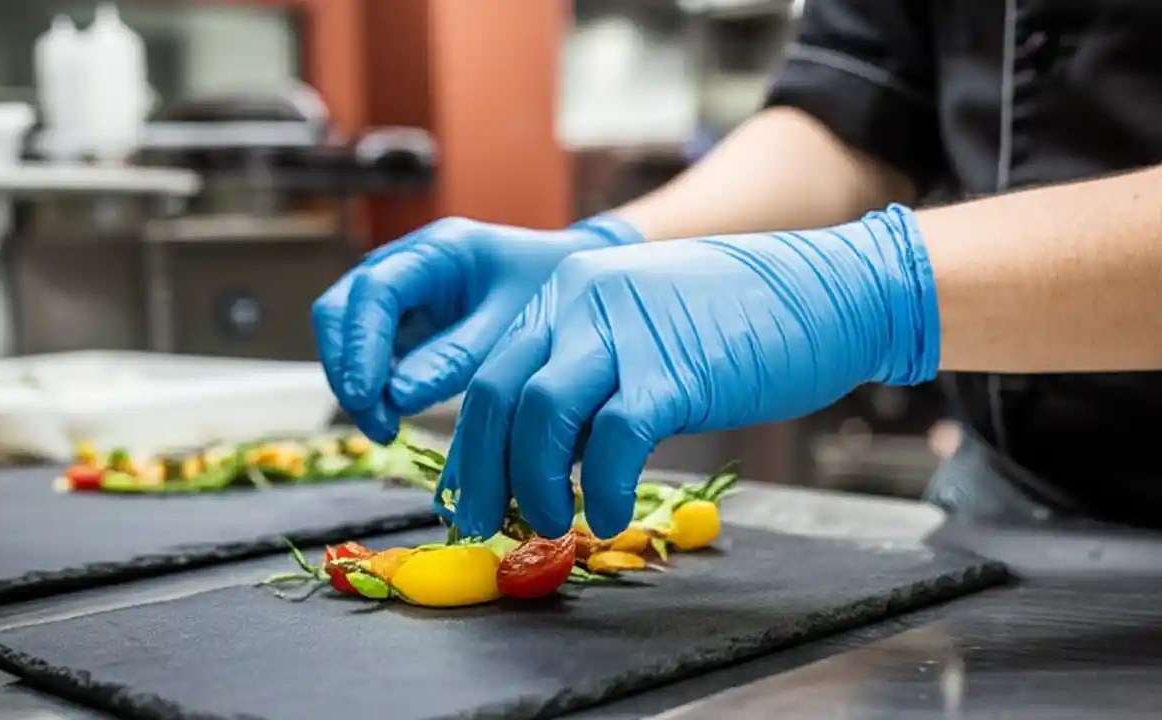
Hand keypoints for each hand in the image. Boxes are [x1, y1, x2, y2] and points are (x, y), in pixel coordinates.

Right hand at [312, 215, 641, 442]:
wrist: (575, 286)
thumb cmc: (550, 295)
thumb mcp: (512, 324)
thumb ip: (458, 356)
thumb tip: (397, 397)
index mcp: (437, 251)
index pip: (374, 290)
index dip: (360, 346)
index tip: (366, 397)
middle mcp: (405, 266)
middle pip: (340, 311)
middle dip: (348, 369)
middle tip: (377, 424)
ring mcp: (398, 296)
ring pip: (346, 336)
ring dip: (357, 384)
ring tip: (388, 428)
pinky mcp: (402, 326)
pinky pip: (369, 356)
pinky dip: (373, 388)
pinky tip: (396, 419)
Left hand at [442, 205, 939, 537]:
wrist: (826, 291)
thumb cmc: (733, 324)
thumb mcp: (639, 335)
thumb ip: (587, 383)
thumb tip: (541, 459)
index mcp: (566, 296)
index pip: (491, 373)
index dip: (471, 444)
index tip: (466, 495)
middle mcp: (581, 304)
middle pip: (499, 395)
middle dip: (482, 471)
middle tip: (483, 524)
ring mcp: (626, 332)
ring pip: (541, 414)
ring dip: (535, 483)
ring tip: (554, 524)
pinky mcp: (675, 370)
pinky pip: (614, 439)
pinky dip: (602, 488)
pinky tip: (612, 516)